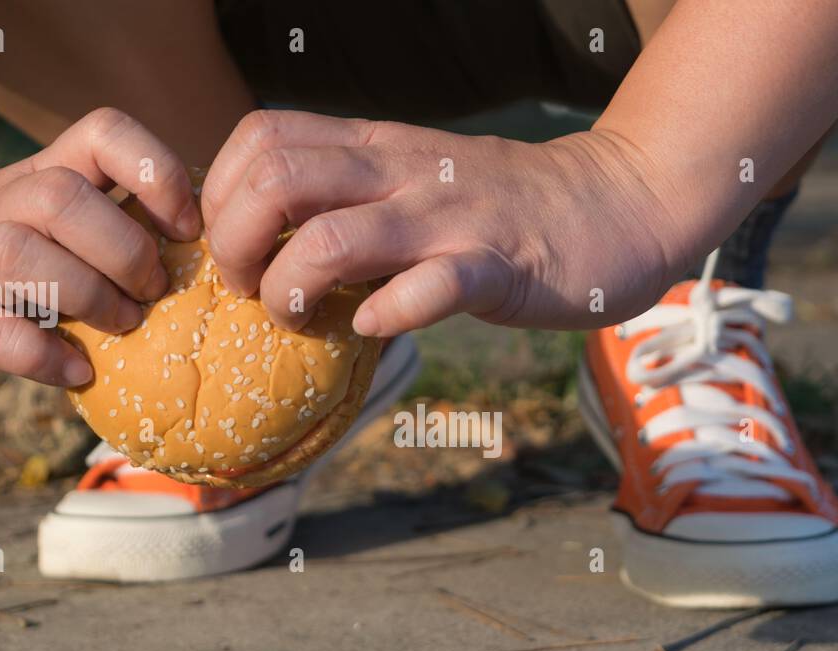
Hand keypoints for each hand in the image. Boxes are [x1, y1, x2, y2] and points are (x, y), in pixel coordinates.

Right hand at [0, 108, 199, 385]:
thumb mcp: (43, 215)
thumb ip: (109, 218)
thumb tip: (210, 253)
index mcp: (38, 175)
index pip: (102, 132)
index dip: (156, 169)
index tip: (187, 225)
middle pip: (63, 196)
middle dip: (126, 249)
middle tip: (153, 291)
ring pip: (26, 255)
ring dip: (93, 297)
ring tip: (123, 326)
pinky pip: (4, 338)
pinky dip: (51, 357)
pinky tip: (80, 369)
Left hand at [201, 110, 677, 335]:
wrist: (615, 204)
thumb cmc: (502, 204)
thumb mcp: (415, 174)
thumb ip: (352, 189)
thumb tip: (271, 232)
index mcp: (376, 146)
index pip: (262, 138)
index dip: (222, 194)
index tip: (235, 246)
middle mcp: (402, 172)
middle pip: (276, 182)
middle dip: (237, 246)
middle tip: (251, 290)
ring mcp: (447, 218)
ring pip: (331, 239)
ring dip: (292, 289)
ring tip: (300, 318)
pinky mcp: (494, 268)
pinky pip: (424, 291)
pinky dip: (384, 316)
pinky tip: (376, 326)